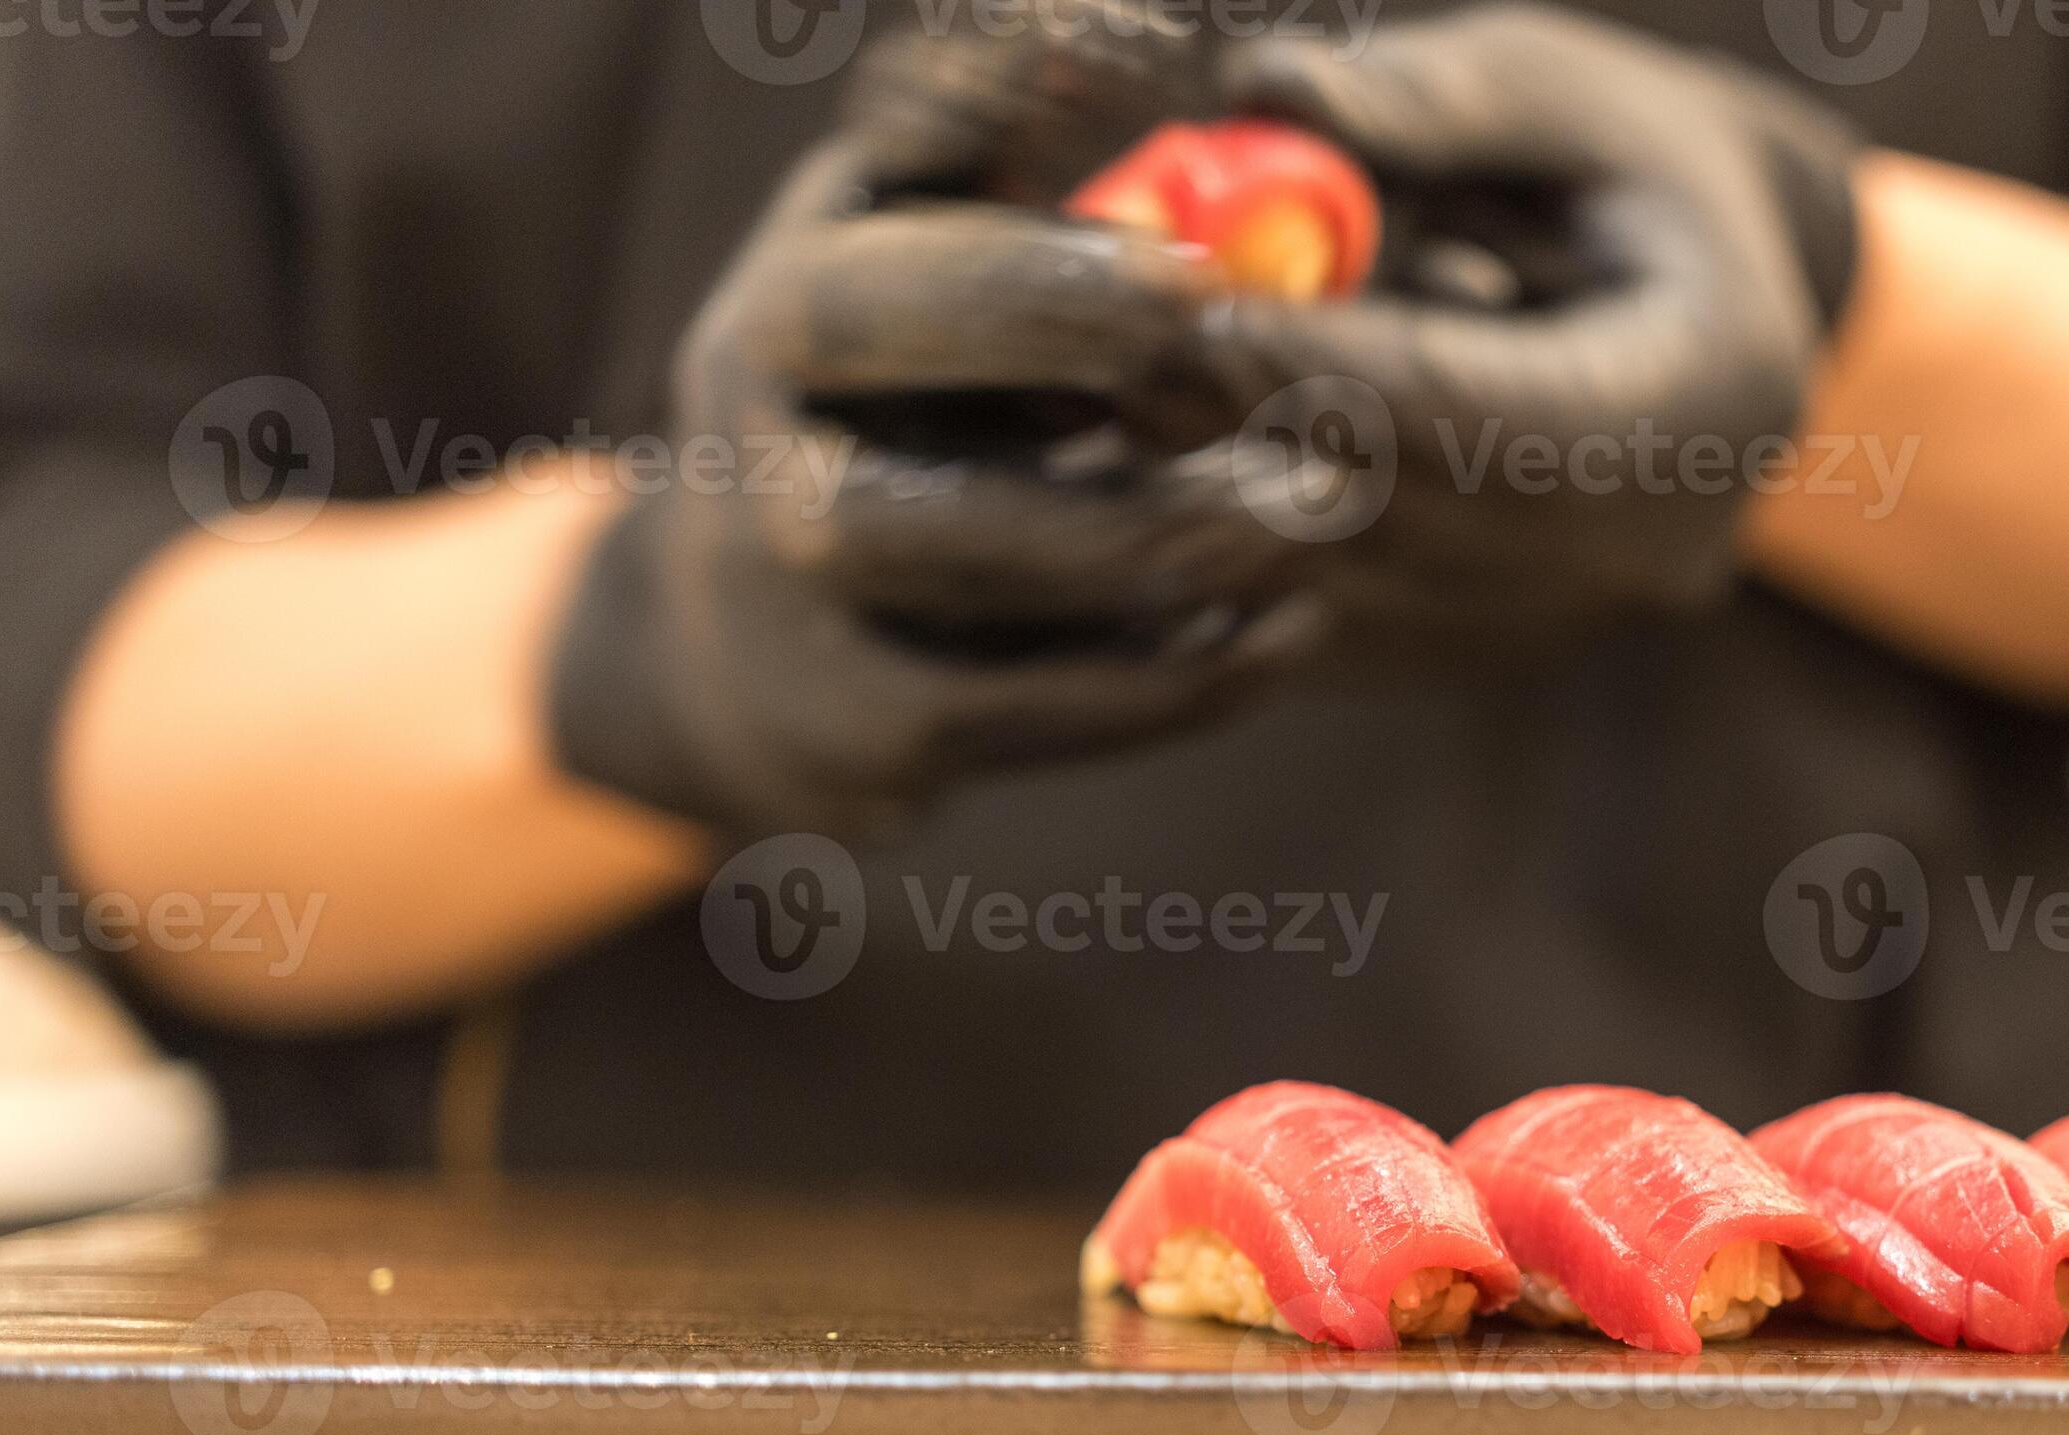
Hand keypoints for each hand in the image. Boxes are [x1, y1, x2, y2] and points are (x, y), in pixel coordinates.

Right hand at [550, 8, 1322, 844]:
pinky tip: (1284, 635)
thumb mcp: (920, 250)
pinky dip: (1173, 679)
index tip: (1204, 276)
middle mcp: (760, 450)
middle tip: (1275, 386)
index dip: (1041, 275)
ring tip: (1315, 513)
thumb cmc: (905, 403)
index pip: (890, 279)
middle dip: (1109, 397)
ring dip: (1164, 541)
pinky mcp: (868, 731)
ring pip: (984, 566)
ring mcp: (802, 600)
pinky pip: (1035, 708)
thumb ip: (1003, 146)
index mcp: (793, 308)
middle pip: (912, 412)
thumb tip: (1114, 35)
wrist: (753, 644)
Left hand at [1172, 4, 1861, 640]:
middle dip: (1254, 433)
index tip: (1203, 313)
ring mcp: (1567, 621)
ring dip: (1224, 498)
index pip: (1496, 416)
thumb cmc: (1623, 169)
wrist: (1696, 305)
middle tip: (1128, 359)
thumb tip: (1266, 92)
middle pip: (1412, 521)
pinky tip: (1180, 463)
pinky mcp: (1480, 656)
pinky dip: (1237, 555)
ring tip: (1144, 395)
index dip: (1335, 373)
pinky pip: (1330, 631)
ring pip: (1354, 592)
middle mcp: (1652, 545)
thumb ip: (1424, 98)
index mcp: (1712, 389)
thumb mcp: (1556, 92)